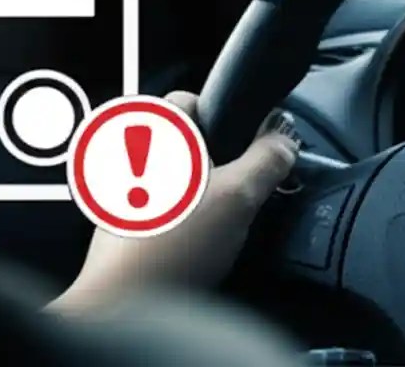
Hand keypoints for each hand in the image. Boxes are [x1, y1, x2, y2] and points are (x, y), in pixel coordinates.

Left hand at [48, 91, 299, 315]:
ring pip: (174, 176)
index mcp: (153, 134)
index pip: (189, 98)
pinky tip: (197, 242)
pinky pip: (162, 206)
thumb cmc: (173, 246)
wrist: (125, 305)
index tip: (247, 144)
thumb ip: (267, 161)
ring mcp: (121, 192)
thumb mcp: (240, 197)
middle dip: (217, 161)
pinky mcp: (121, 225)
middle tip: (239, 187)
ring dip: (199, 192)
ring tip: (219, 220)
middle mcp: (129, 156)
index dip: (225, 117)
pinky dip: (181, 217)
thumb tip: (284, 142)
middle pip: (185, 142)